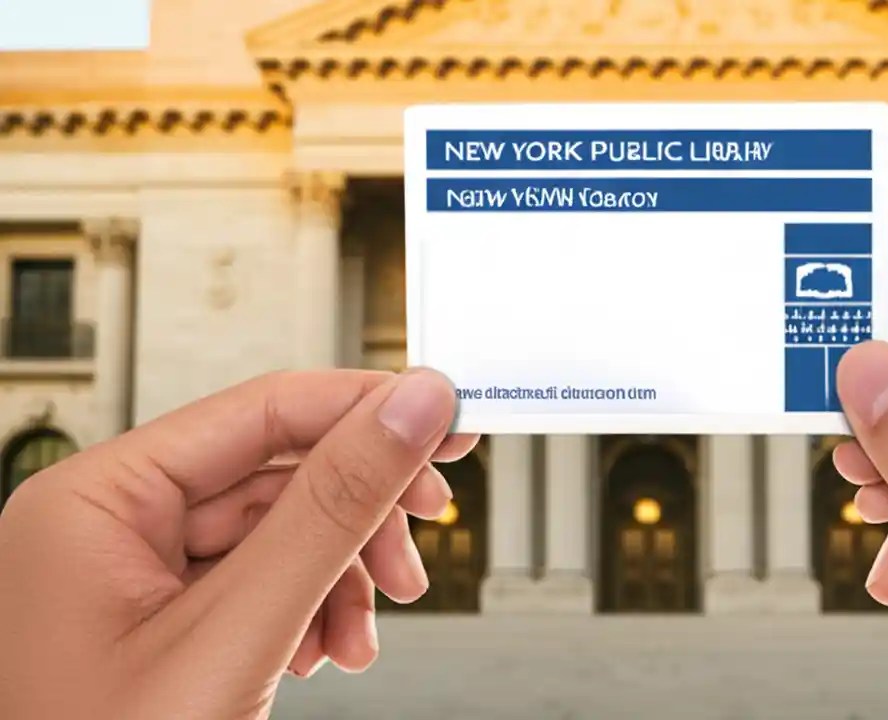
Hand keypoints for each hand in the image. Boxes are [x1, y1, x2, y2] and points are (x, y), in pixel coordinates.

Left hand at [0, 369, 473, 718]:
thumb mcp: (238, 632)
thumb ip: (330, 510)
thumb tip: (408, 411)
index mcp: (93, 502)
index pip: (260, 411)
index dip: (365, 411)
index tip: (446, 420)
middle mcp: (107, 527)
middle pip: (277, 476)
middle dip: (358, 522)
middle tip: (421, 542)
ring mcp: (133, 580)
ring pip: (279, 535)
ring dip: (341, 580)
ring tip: (360, 636)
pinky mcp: (164, 623)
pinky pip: (261, 584)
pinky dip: (311, 613)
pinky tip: (323, 652)